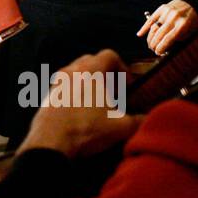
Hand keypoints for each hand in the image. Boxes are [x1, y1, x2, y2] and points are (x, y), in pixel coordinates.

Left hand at [18, 50, 142, 158]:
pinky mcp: (48, 95)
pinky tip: (83, 112)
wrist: (50, 142)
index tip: (128, 85)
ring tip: (99, 103)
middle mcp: (71, 70)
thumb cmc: (87, 129)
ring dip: (90, 82)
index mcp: (89, 70)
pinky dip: (76, 92)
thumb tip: (149, 119)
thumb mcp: (121, 127)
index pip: (110, 55)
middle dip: (106, 73)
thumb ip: (139, 121)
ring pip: (77, 72)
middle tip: (116, 92)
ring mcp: (57, 82)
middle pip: (92, 60)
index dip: (123, 68)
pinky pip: (66, 85)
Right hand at [137, 0, 197, 54]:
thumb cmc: (192, 21)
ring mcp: (167, 12)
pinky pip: (150, 19)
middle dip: (154, 44)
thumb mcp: (189, 32)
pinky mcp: (162, 8)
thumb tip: (162, 47)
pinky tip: (140, 34)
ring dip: (150, 38)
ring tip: (150, 45)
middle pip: (159, 34)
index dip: (161, 47)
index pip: (168, 39)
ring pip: (153, 28)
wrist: (194, 3)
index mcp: (183, 25)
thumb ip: (176, 39)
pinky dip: (145, 27)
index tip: (158, 53)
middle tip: (153, 50)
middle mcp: (174, 17)